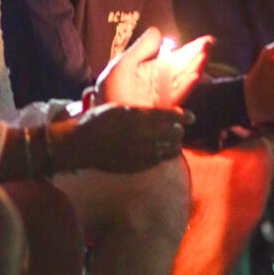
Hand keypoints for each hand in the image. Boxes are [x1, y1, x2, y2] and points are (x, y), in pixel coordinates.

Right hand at [61, 103, 190, 172]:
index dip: (183, 117)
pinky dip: (163, 156)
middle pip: (173, 134)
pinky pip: (157, 161)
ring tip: (175, 143)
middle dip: (179, 131)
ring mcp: (142, 152)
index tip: (191, 117)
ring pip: (169, 150)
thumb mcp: (120, 108)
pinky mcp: (137, 166)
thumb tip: (157, 114)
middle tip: (180, 129)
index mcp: (140, 117)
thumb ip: (140, 112)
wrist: (82, 144)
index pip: (170, 117)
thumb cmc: (98, 120)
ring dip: (174, 145)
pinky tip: (162, 153)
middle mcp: (144, 135)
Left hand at [96, 27, 212, 107]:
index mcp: (154, 69)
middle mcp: (163, 82)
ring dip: (195, 67)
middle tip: (211, 43)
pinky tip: (195, 75)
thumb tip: (158, 31)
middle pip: (184, 66)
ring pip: (184, 79)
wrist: (104, 117)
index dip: (192, 48)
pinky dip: (186, 85)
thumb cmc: (110, 92)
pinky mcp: (163, 109)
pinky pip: (177, 95)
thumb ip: (140, 49)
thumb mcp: (122, 65)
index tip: (208, 40)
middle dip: (198, 55)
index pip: (177, 57)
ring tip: (204, 55)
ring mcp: (165, 96)